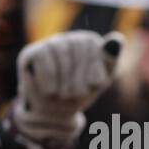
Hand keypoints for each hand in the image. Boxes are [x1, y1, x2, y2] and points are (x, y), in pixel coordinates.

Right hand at [10, 30, 123, 148]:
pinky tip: (51, 91)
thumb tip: (116, 40)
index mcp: (90, 42)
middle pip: (76, 48)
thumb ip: (109, 60)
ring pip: (60, 52)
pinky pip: (42, 59)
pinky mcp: (32, 53)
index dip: (94, 66)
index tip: (96, 84)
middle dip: (79, 75)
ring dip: (64, 78)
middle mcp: (70, 39)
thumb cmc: (82, 92)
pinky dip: (48, 78)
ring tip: (66, 94)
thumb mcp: (100, 80)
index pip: (93, 45)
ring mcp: (50, 44)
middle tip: (78, 94)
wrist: (55, 109)